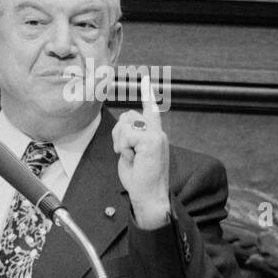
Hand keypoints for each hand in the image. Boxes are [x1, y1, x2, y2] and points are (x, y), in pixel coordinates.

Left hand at [113, 74, 170, 229]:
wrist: (149, 196)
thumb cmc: (140, 180)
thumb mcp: (132, 155)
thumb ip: (130, 139)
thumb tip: (125, 127)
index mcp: (154, 135)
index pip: (151, 110)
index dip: (148, 94)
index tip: (146, 80)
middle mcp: (158, 132)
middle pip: (128, 116)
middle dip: (119, 133)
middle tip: (124, 152)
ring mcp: (156, 135)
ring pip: (126, 123)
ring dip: (121, 141)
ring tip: (130, 156)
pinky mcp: (152, 140)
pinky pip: (127, 134)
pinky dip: (124, 147)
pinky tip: (132, 157)